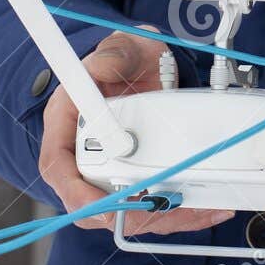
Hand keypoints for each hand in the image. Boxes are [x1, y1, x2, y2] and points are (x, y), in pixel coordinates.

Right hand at [37, 27, 233, 235]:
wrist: (147, 66)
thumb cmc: (126, 59)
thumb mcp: (122, 48)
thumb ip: (113, 54)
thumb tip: (105, 65)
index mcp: (66, 123)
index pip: (57, 167)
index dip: (77, 194)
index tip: (104, 207)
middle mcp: (83, 154)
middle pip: (94, 201)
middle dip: (132, 212)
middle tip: (170, 207)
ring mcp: (110, 169)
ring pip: (127, 209)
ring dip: (163, 216)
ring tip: (199, 210)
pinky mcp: (136, 177)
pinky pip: (151, 204)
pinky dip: (178, 212)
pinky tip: (207, 208)